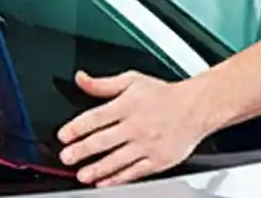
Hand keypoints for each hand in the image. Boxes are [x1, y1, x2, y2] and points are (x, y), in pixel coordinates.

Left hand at [57, 70, 213, 187]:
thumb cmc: (163, 94)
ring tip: (82, 174)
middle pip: (103, 140)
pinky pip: (135, 172)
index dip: (77, 127)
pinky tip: (105, 182)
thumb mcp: (132, 80)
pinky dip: (118, 178)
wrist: (196, 107)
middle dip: (81, 151)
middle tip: (66, 157)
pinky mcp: (158, 160)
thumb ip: (103, 84)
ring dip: (97, 169)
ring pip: (117, 160)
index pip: (96, 117)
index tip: (64, 135)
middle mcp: (137, 125)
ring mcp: (148, 145)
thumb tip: (81, 79)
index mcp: (128, 105)